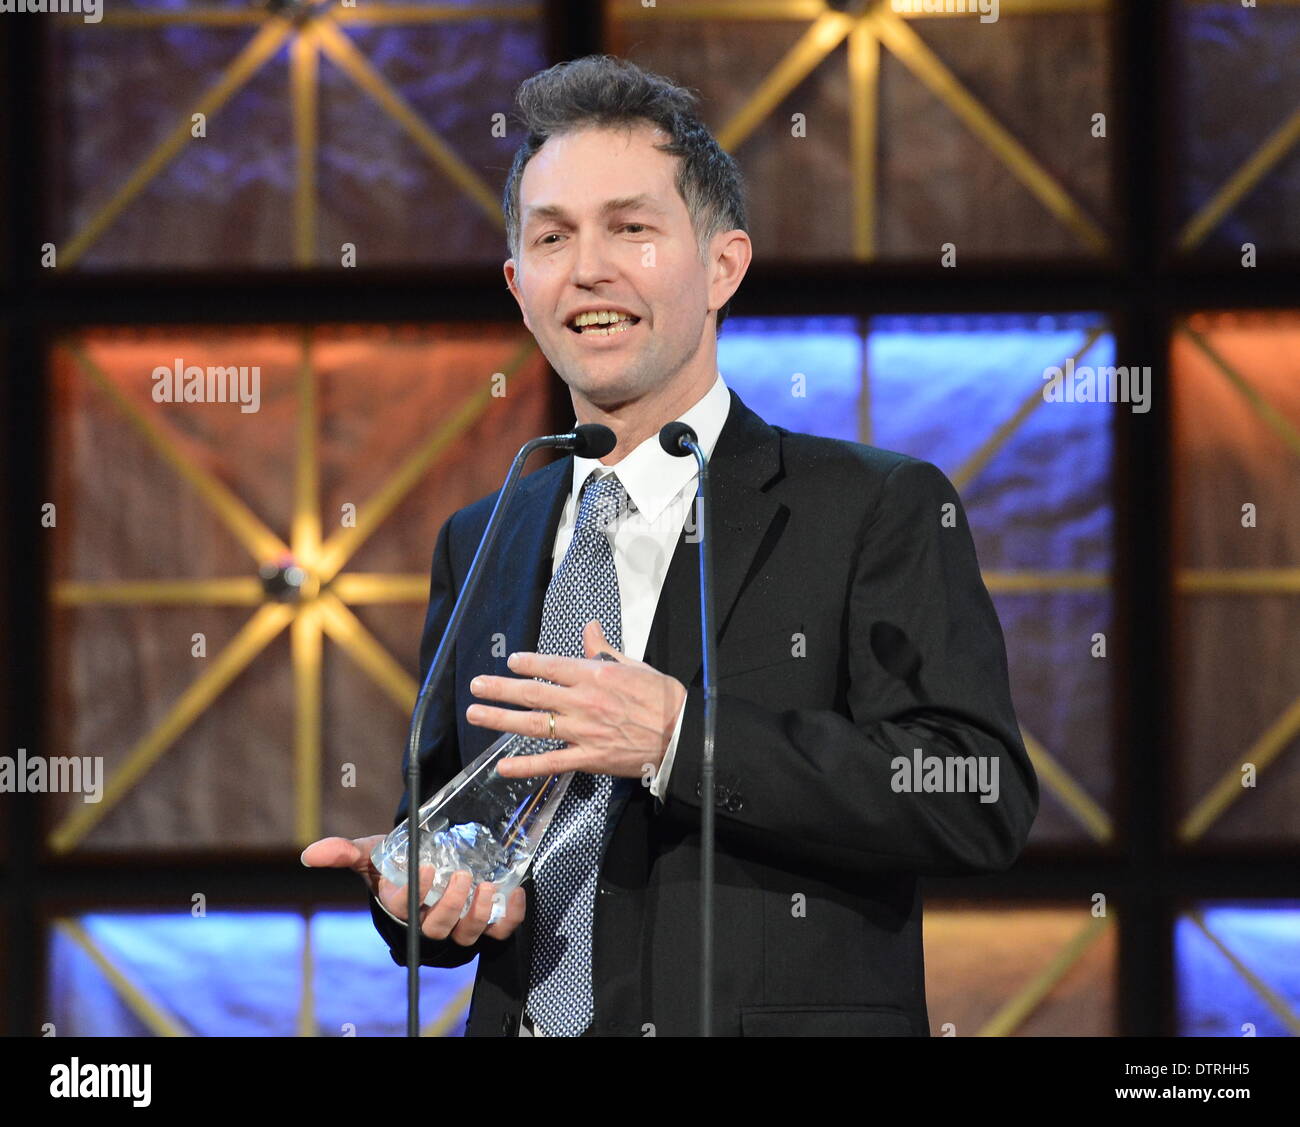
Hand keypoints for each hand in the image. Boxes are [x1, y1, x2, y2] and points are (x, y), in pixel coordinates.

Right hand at [300, 834, 525, 944]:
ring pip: (469, 934)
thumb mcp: (373, 854)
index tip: (426, 868)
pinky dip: (510, 917)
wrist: (428, 863)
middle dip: (451, 906)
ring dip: (479, 914)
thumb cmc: (397, 864)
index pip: (405, 909)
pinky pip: (500, 931)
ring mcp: (460, 925)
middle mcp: (430, 922)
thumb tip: (311, 854)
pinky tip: (514, 893)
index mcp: (401, 908)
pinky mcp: (487, 922)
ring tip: (486, 887)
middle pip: (439, 928)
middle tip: (461, 876)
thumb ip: (345, 852)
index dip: (415, 893)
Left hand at [466, 619, 686, 780]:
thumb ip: (604, 650)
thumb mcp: (634, 665)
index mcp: (595, 675)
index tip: (511, 662)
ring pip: (534, 724)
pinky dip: (526, 766)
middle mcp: (583, 701)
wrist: (683, 734)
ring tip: (476, 714)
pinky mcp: (589, 758)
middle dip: (500, 688)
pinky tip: (503, 767)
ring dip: (501, 719)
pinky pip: (551, 762)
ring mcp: (583, 731)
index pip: (551, 665)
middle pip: (533, 693)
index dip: (527, 663)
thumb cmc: (662, 698)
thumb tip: (590, 628)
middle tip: (476, 686)